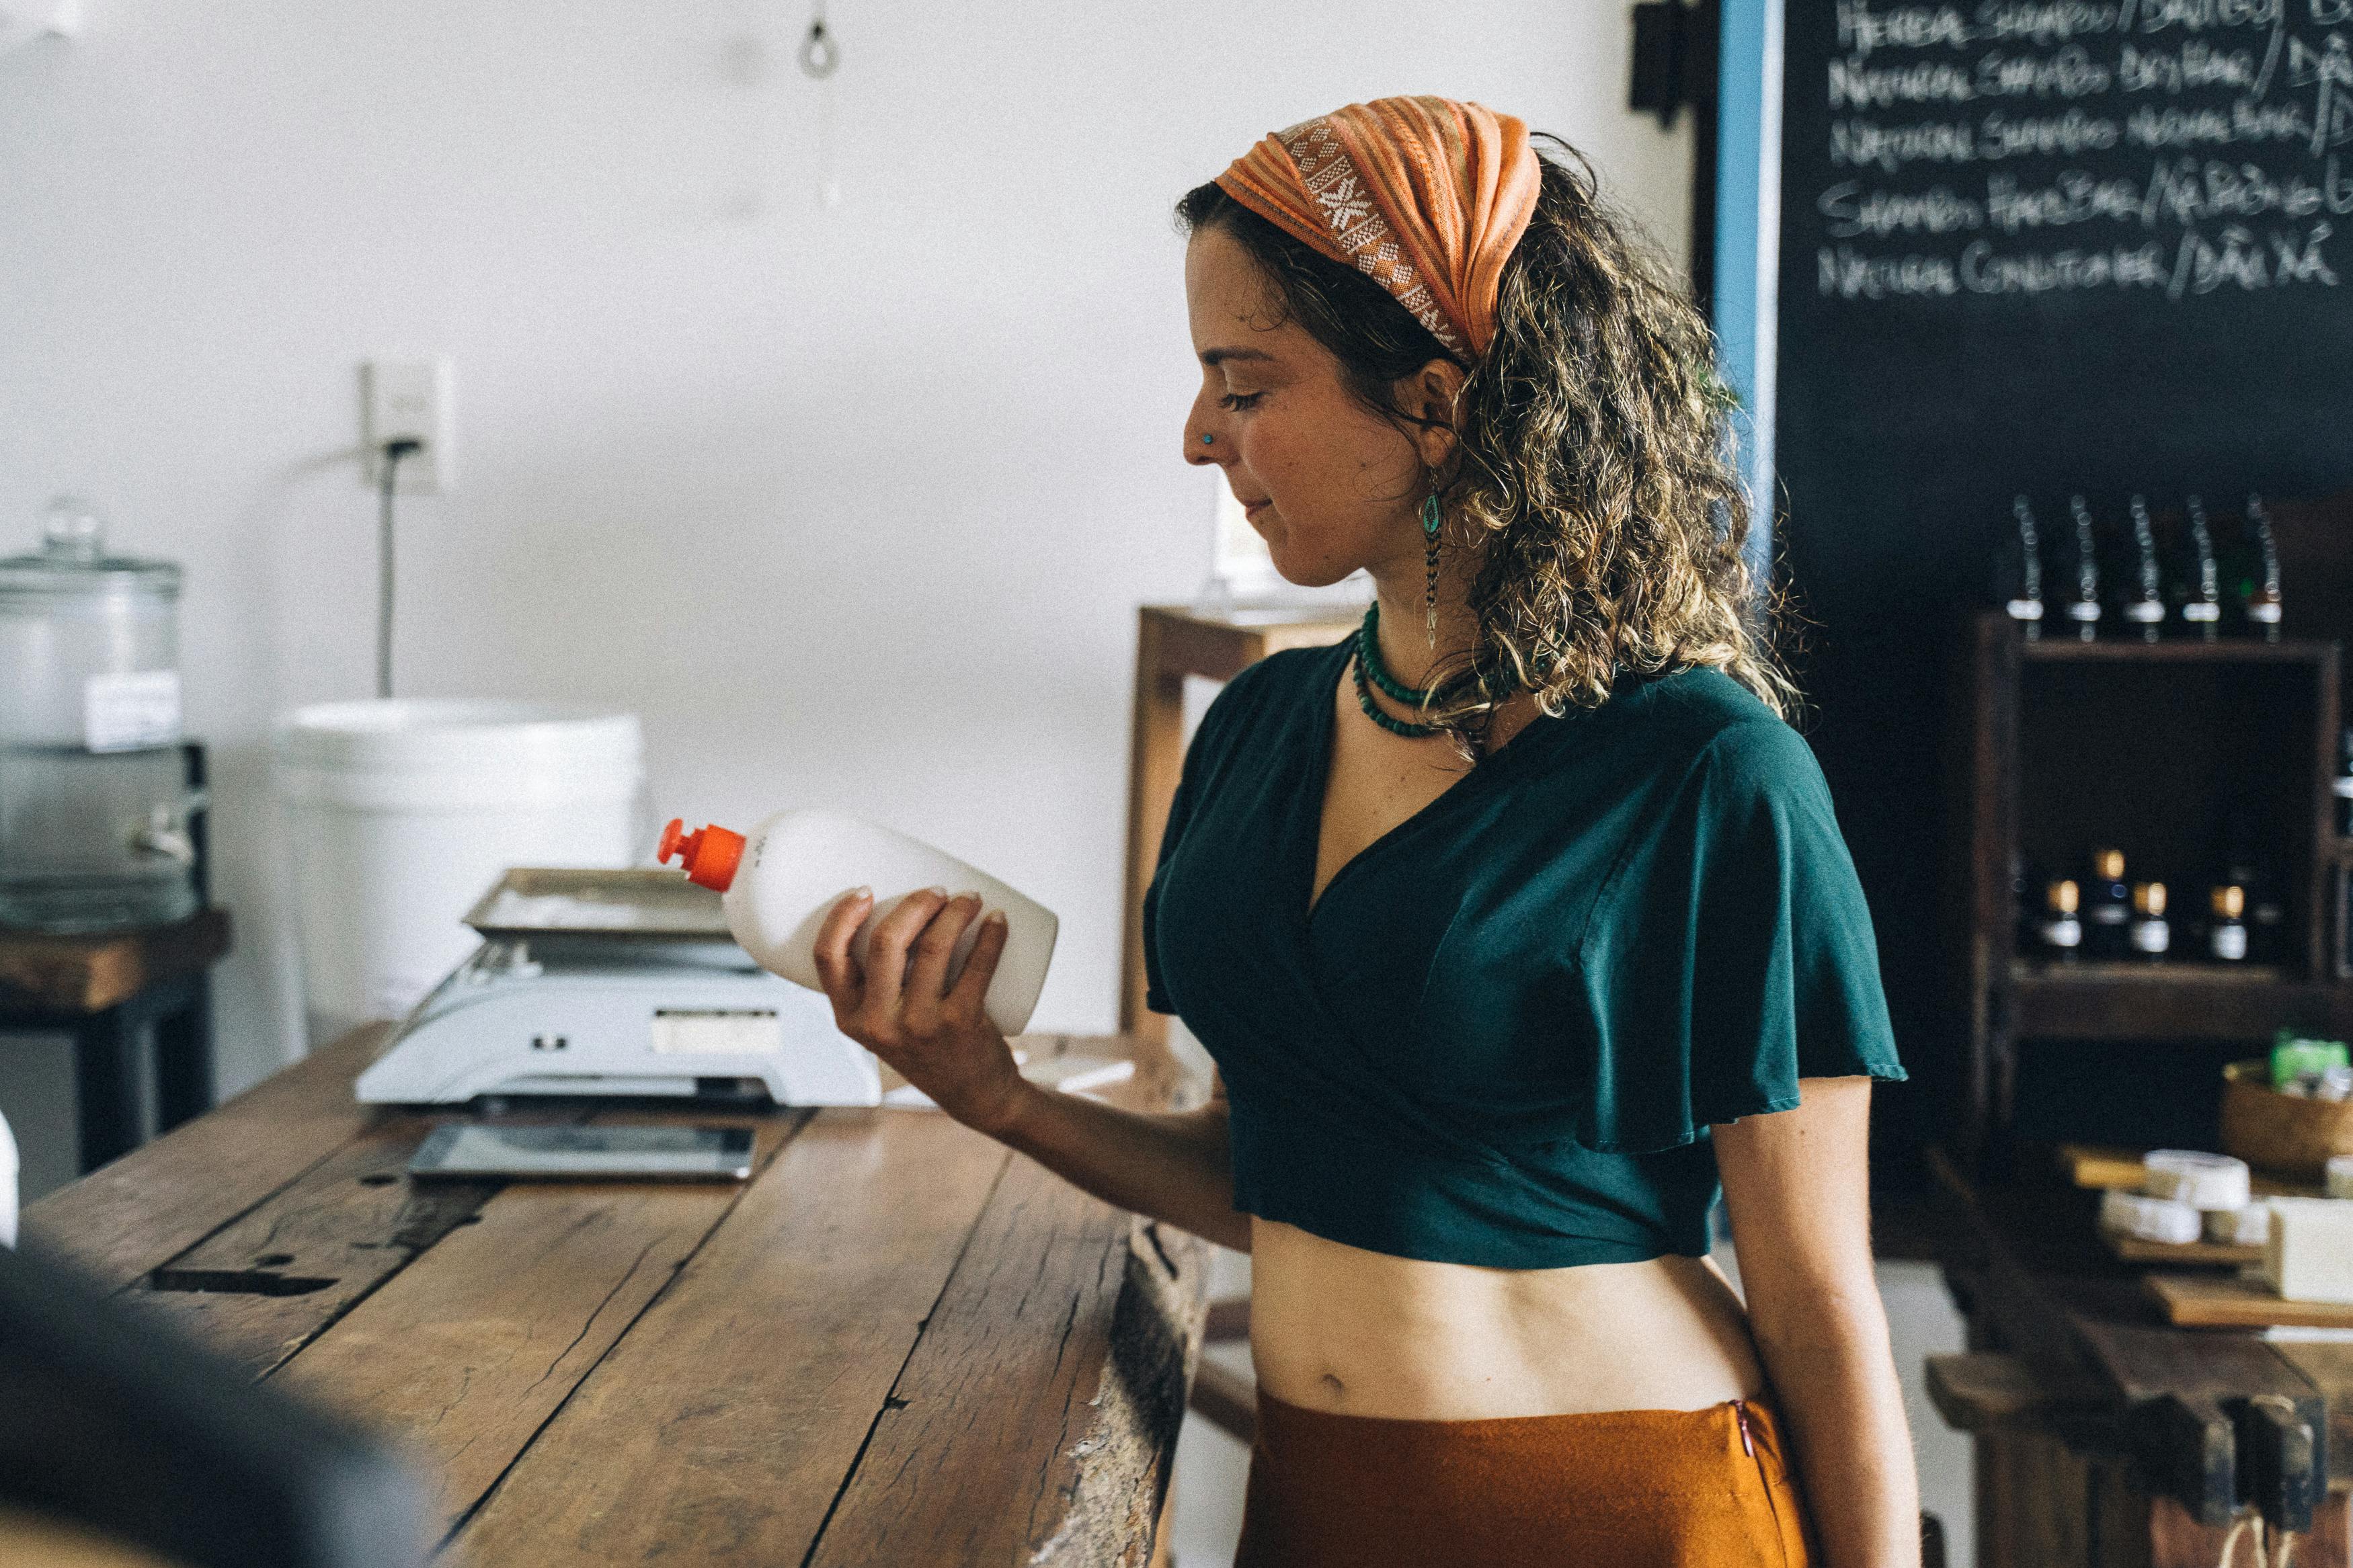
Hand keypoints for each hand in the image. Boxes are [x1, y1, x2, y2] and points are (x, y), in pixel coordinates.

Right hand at [811, 887, 1030, 1135]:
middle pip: (886, 941)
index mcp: (849, 1018)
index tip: (867, 890)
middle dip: (915, 903)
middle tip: (938, 892)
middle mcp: (878, 1024)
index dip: (842, 915)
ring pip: (933, 947)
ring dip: (957, 911)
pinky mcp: (959, 1024)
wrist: (973, 1094)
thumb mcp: (884, 1025)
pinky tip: (999, 920)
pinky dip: (991, 936)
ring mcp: (919, 1025)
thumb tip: (896, 912)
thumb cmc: (928, 1045)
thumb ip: (876, 984)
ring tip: (971, 899)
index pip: (828, 957)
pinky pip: (976, 966)